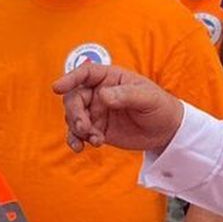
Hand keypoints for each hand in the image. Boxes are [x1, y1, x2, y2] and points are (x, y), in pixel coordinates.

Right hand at [53, 62, 183, 152]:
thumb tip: (103, 96)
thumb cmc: (160, 106)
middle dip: (74, 113)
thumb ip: (126, 95)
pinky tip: (81, 148)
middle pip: (75, 97)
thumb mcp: (148, 98)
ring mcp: (96, 112)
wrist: (166, 131)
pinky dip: (76, 140)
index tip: (56, 88)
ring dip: (77, 129)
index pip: (86, 73)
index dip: (70, 78)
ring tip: (94, 140)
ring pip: (74, 117)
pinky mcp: (96, 129)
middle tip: (83, 127)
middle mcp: (99, 93)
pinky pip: (78, 134)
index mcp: (111, 78)